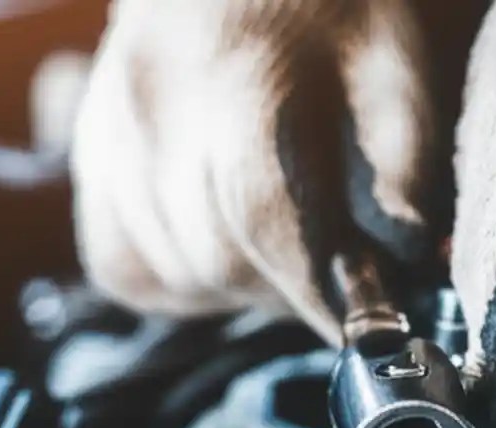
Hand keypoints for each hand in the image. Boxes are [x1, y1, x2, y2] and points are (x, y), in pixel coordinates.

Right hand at [70, 0, 436, 343]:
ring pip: (177, 274)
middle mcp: (156, 107)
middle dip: (291, 290)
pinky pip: (126, 267)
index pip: (268, 218)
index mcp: (243, 75)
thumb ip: (405, 169)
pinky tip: (227, 245)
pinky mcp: (90, 158)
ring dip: (244, 285)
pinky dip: (183, 279)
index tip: (364, 327)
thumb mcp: (397, 68)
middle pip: (219, 260)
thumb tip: (402, 272)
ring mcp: (110, 134)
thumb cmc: (336, 9)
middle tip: (338, 277)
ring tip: (289, 246)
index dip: (319, 292)